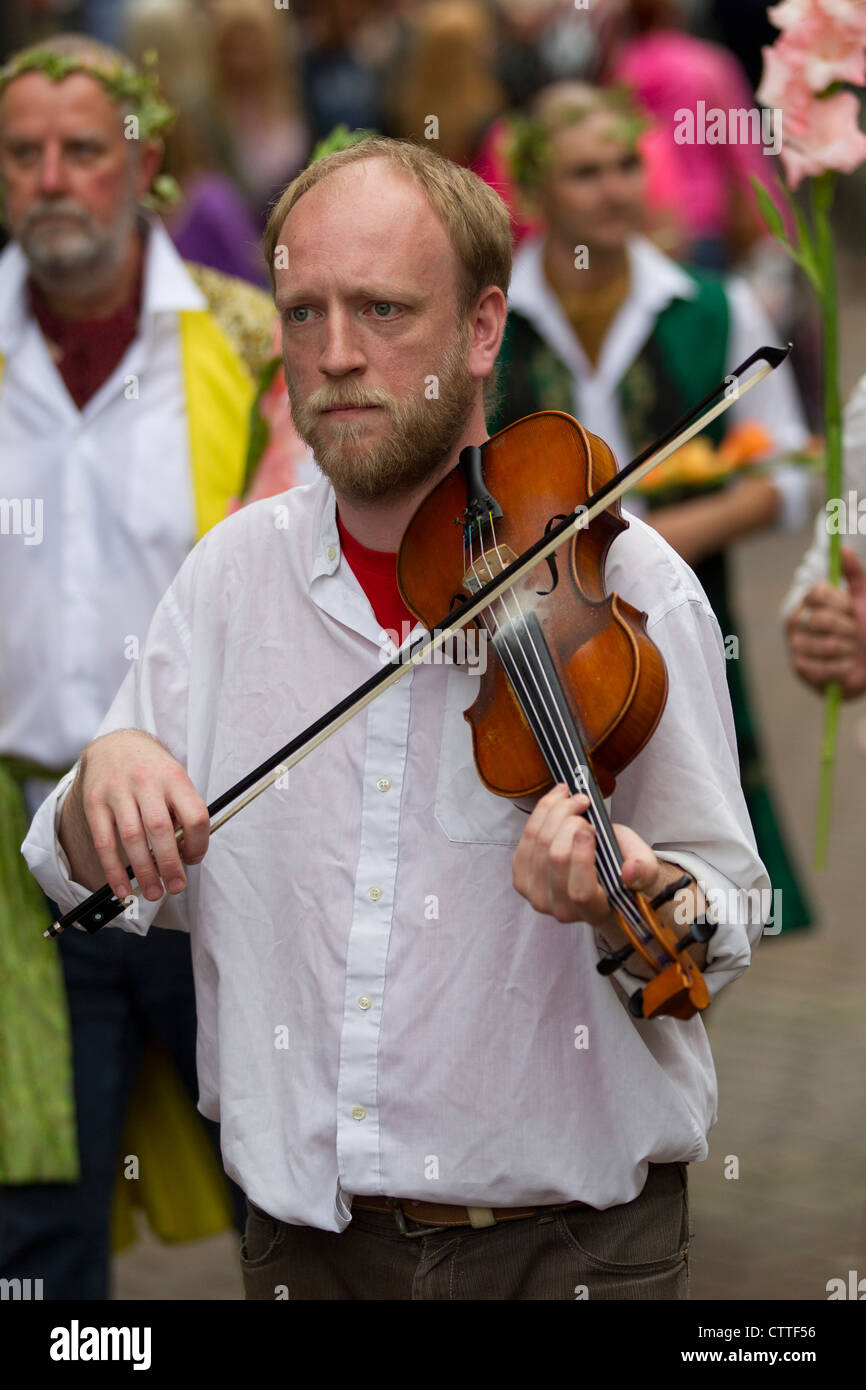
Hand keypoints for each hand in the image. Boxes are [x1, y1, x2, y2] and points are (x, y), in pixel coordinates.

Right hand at [71, 729, 209, 902]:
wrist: (115, 744)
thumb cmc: (152, 770)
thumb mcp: (174, 779)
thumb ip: (182, 811)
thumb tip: (186, 854)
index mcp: (174, 777)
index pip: (195, 815)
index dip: (198, 844)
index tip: (193, 859)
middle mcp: (146, 782)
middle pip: (161, 829)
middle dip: (170, 864)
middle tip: (176, 886)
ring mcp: (117, 791)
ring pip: (132, 838)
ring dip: (144, 871)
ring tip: (154, 892)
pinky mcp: (94, 803)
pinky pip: (104, 842)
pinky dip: (113, 870)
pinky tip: (122, 887)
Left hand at [511, 784, 663, 928]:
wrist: (599, 872)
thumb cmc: (620, 869)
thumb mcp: (643, 866)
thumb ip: (643, 870)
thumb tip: (630, 872)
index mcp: (594, 912)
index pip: (581, 891)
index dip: (582, 856)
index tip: (591, 828)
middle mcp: (560, 909)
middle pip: (556, 858)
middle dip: (570, 822)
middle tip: (585, 803)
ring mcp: (536, 895)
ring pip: (538, 843)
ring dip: (555, 811)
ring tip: (573, 798)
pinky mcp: (521, 877)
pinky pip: (525, 838)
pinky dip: (540, 813)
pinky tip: (556, 800)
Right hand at [787, 546, 865, 697]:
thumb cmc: (864, 627)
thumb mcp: (864, 598)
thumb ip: (854, 573)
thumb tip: (843, 548)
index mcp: (811, 600)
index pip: (817, 593)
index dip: (840, 603)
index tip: (852, 609)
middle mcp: (797, 619)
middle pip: (821, 620)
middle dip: (848, 629)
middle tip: (854, 633)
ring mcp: (795, 644)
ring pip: (824, 645)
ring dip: (848, 650)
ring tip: (851, 650)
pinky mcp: (799, 667)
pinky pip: (822, 667)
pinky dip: (842, 668)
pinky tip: (846, 666)